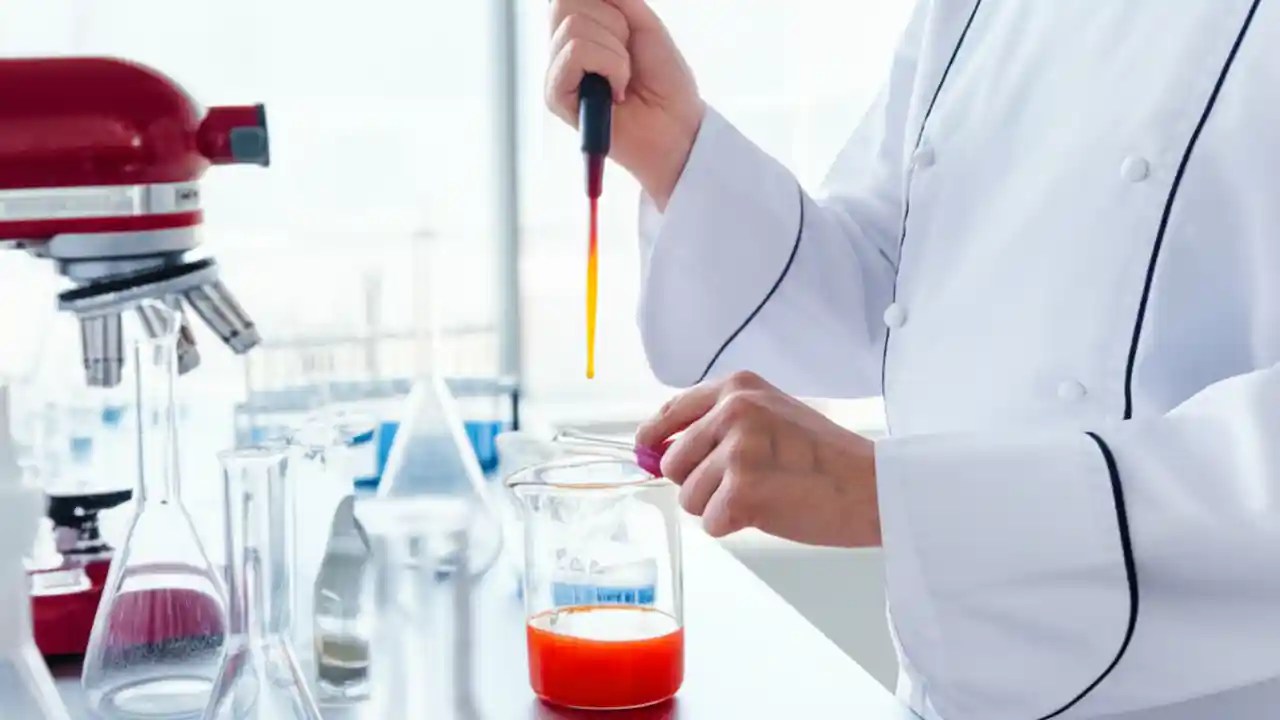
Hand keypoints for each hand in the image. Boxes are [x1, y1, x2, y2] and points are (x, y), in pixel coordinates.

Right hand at [546, 0, 705, 206]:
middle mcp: (563, 48)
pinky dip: (610, 66)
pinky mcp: (556, 96)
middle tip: (627, 55)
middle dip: (611, 23)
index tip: (627, 28)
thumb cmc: (664, 80)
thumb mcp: (643, 22)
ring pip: (574, 28)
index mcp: (582, 28)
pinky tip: (617, 90)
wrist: (675, 125)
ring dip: (615, 51)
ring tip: (625, 77)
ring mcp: (557, 72)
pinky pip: (575, 54)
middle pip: (564, 3)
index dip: (604, 4)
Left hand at [636, 372, 881, 546]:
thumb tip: (657, 450)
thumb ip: (721, 423)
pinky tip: (770, 512)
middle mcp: (733, 412)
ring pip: (690, 498)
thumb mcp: (772, 415)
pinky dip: (735, 526)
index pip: (672, 410)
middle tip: (745, 484)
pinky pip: (711, 522)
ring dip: (719, 507)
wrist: (872, 486)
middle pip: (673, 463)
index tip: (644, 448)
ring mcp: (737, 450)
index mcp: (738, 388)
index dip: (653, 435)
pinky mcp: (742, 490)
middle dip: (699, 483)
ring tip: (764, 495)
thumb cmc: (825, 458)